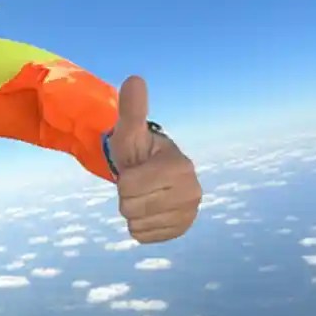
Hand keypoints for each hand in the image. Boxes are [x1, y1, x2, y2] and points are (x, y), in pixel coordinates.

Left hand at [110, 75, 202, 243]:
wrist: (148, 172)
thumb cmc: (138, 150)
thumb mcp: (130, 131)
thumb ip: (132, 109)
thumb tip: (134, 79)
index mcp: (180, 167)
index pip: (129, 186)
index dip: (123, 179)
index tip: (136, 169)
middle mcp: (192, 192)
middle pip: (130, 207)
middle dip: (126, 196)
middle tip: (137, 184)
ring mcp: (189, 213)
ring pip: (135, 224)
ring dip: (131, 211)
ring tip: (143, 195)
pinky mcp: (181, 229)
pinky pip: (143, 236)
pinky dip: (139, 226)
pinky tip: (148, 210)